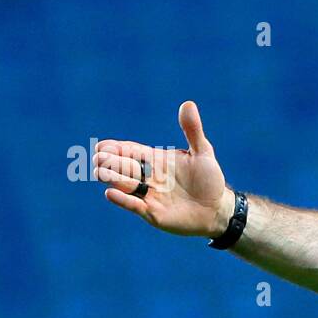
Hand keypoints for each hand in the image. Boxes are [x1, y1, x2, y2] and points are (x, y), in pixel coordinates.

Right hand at [96, 101, 232, 236]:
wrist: (218, 208)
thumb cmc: (209, 179)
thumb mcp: (202, 152)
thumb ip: (192, 130)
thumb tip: (188, 104)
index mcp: (154, 160)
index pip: (129, 151)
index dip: (114, 149)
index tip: (102, 147)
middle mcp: (147, 177)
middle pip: (122, 167)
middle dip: (111, 162)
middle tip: (100, 158)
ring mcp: (148, 195)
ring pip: (124, 185)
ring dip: (112, 178)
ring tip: (99, 172)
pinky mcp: (152, 213)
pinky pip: (134, 206)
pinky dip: (122, 200)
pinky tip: (110, 193)